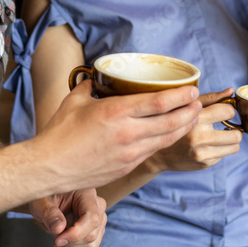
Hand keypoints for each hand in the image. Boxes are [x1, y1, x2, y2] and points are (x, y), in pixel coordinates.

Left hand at [28, 189, 106, 246]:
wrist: (47, 202)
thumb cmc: (44, 198)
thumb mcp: (41, 202)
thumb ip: (49, 213)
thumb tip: (59, 228)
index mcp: (87, 194)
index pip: (92, 218)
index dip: (77, 233)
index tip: (58, 240)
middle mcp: (97, 206)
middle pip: (92, 234)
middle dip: (70, 242)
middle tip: (54, 238)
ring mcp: (99, 220)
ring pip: (92, 245)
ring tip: (57, 240)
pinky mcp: (96, 232)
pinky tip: (62, 245)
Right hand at [35, 80, 201, 191]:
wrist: (48, 168)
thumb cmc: (59, 132)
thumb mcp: (75, 100)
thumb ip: (91, 86)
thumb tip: (98, 78)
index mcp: (116, 112)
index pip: (160, 102)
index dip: (181, 96)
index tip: (192, 90)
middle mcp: (127, 133)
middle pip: (171, 122)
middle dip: (190, 111)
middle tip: (199, 103)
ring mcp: (129, 153)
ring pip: (166, 139)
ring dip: (183, 127)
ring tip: (192, 117)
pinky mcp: (126, 166)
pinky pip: (152, 151)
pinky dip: (166, 141)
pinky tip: (170, 134)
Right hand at [143, 89, 242, 172]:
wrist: (158, 153)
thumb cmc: (174, 123)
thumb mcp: (188, 105)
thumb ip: (212, 98)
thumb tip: (231, 91)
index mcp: (197, 119)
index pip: (228, 112)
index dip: (228, 110)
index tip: (223, 111)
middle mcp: (200, 138)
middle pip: (236, 135)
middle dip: (234, 129)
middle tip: (225, 126)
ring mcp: (202, 154)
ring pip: (234, 147)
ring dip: (230, 141)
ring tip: (219, 135)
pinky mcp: (204, 164)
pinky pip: (223, 155)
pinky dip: (219, 149)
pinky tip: (207, 145)